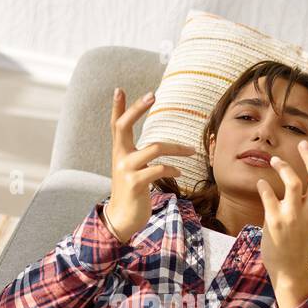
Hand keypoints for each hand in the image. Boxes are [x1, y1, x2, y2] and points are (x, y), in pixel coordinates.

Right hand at [106, 88, 196, 241]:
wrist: (121, 218)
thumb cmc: (131, 191)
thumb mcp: (130, 169)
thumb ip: (137, 155)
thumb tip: (156, 144)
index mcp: (119, 151)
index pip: (116, 124)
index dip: (118, 107)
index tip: (120, 89)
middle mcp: (119, 157)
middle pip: (124, 126)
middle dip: (137, 108)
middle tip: (152, 94)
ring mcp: (126, 170)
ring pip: (154, 148)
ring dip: (177, 148)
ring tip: (191, 150)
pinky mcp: (135, 183)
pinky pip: (159, 169)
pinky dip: (172, 169)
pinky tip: (179, 173)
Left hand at [257, 139, 307, 307]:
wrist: (290, 269)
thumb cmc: (303, 241)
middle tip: (304, 143)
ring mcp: (294, 218)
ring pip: (295, 184)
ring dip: (284, 168)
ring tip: (274, 160)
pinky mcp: (275, 222)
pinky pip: (270, 198)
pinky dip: (265, 187)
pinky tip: (261, 182)